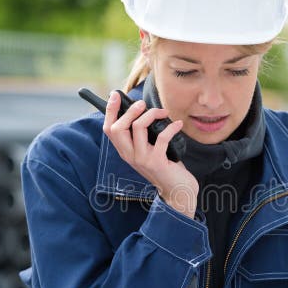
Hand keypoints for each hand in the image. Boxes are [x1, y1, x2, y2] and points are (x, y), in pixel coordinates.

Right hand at [102, 92, 197, 217]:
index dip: (110, 111)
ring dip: (152, 114)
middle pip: (118, 128)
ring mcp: (142, 159)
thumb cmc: (165, 166)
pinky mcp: (157, 162)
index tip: (115, 95)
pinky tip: (178, 125)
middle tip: (143, 104)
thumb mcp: (149, 150)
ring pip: (138, 127)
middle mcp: (129, 155)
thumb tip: (144, 110)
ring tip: (163, 113)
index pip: (109, 129)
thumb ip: (143, 136)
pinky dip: (172, 127)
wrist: (177, 191)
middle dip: (130, 110)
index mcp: (125, 151)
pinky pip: (162, 137)